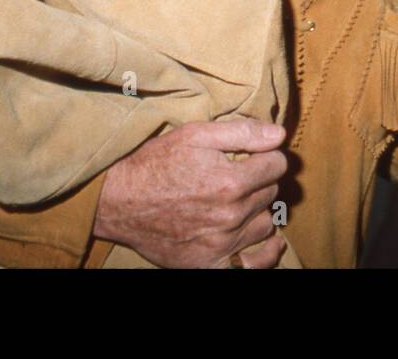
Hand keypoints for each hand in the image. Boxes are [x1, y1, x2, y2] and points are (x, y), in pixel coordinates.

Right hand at [93, 118, 288, 268]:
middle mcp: (230, 215)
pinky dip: (265, 254)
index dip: (268, 155)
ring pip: (265, 223)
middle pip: (271, 192)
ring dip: (258, 211)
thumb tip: (279, 134)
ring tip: (240, 202)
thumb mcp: (195, 135)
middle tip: (241, 175)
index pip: (277, 165)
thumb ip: (241, 133)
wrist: (118, 202)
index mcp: (231, 181)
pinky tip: (270, 243)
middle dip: (261, 180)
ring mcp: (221, 243)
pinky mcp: (209, 263)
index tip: (256, 155)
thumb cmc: (156, 164)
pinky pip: (252, 264)